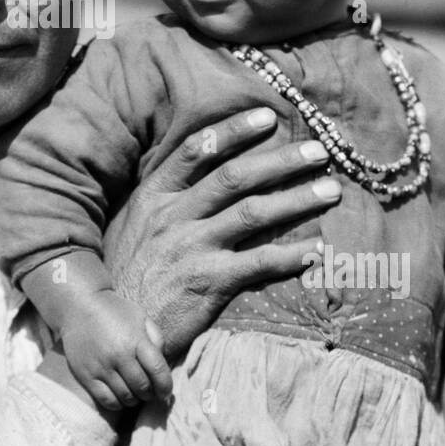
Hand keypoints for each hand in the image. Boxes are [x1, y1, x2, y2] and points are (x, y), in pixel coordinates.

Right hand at [59, 291, 171, 410]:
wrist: (78, 306)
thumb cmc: (114, 311)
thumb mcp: (141, 317)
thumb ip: (156, 339)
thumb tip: (163, 365)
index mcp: (135, 340)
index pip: (158, 371)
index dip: (165, 386)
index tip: (166, 391)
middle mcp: (118, 355)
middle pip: (143, 387)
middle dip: (150, 393)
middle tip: (150, 391)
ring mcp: (101, 367)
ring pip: (126, 397)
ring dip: (135, 399)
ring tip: (135, 393)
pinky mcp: (86, 375)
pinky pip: (106, 400)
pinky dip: (117, 403)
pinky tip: (120, 396)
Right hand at [107, 109, 339, 361]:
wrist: (113, 329)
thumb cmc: (127, 275)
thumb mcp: (134, 226)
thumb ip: (167, 200)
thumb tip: (203, 172)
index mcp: (154, 196)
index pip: (197, 150)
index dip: (235, 130)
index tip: (268, 116)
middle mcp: (173, 216)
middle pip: (235, 176)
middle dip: (281, 160)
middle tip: (318, 151)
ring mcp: (190, 248)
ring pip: (254, 212)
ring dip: (297, 199)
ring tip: (331, 191)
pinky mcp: (207, 283)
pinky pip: (259, 262)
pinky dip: (293, 255)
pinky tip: (317, 250)